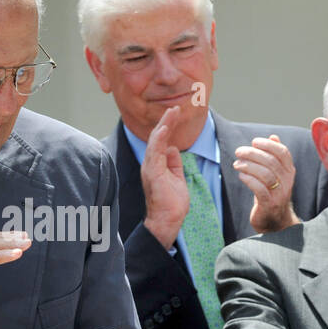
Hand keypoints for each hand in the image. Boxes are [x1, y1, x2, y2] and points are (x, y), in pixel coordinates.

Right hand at [141, 106, 188, 247]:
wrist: (167, 221)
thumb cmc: (171, 203)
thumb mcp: (177, 178)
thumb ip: (174, 163)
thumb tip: (173, 149)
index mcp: (157, 164)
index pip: (162, 140)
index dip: (169, 126)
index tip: (176, 113)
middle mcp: (151, 163)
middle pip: (157, 137)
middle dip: (166, 121)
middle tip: (175, 107)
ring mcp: (150, 168)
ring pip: (155, 141)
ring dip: (164, 125)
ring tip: (172, 112)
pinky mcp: (153, 173)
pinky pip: (155, 152)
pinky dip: (159, 139)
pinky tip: (165, 128)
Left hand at [235, 135, 297, 232]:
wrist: (276, 222)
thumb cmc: (273, 194)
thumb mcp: (277, 174)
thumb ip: (275, 156)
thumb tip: (274, 137)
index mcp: (289, 172)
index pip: (283, 153)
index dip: (268, 145)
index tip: (254, 141)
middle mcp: (287, 182)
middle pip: (271, 162)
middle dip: (253, 153)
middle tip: (239, 151)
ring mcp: (279, 194)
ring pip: (265, 174)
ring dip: (248, 166)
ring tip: (237, 164)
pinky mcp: (269, 204)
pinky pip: (259, 188)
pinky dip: (248, 179)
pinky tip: (241, 175)